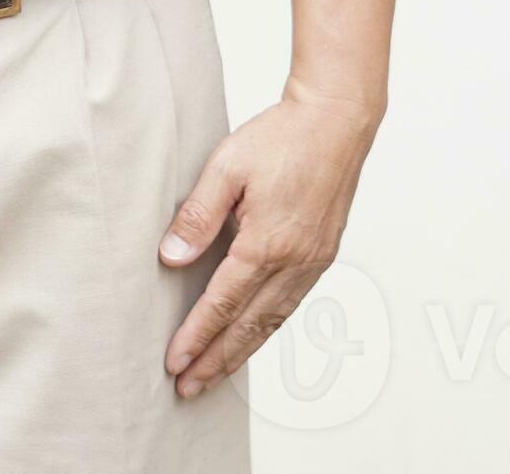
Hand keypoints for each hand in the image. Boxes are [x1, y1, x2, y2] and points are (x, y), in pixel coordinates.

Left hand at [158, 87, 380, 398]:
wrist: (337, 120)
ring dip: (241, 352)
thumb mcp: (226, 166)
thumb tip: (172, 258)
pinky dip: (266, 329)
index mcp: (267, 242)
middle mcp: (295, 261)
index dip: (196, 337)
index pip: (223, 304)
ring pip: (272, 322)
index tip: (174, 363)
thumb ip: (198, 215)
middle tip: (187, 388)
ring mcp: (313, 262)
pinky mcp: (322, 255)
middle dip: (216, 360)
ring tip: (214, 374)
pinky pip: (289, 305)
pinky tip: (250, 336)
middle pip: (248, 326)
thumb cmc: (281, 137)